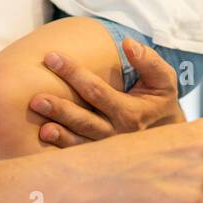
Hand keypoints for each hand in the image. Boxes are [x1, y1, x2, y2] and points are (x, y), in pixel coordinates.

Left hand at [30, 39, 184, 147]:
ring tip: (41, 126)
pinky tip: (44, 142)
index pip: (97, 91)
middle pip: (85, 120)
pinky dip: (61, 151)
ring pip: (80, 142)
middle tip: (36, 99)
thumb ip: (148, 61)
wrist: (166, 136)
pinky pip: (78, 156)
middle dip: (60, 109)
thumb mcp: (163, 80)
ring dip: (60, 135)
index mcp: (131, 113)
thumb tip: (128, 43)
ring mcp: (107, 149)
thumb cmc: (159, 101)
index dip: (73, 73)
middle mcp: (117, 133)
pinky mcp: (99, 158)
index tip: (51, 57)